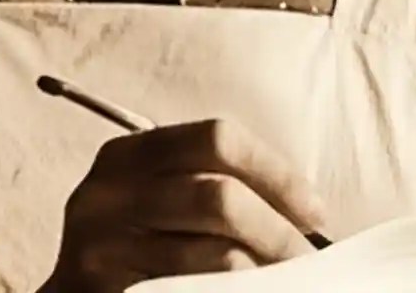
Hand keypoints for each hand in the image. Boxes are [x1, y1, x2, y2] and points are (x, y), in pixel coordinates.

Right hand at [43, 118, 326, 291]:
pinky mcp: (106, 289)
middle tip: (305, 255)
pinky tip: (245, 291)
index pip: (217, 138)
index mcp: (127, 154)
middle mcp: (107, 192)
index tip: (313, 210)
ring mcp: (102, 246)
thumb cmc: (138, 247)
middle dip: (278, 228)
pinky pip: (197, 290)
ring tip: (283, 278)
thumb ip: (209, 183)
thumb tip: (303, 207)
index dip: (275, 172)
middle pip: (220, 195)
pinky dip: (237, 291)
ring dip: (267, 270)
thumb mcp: (159, 199)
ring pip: (218, 253)